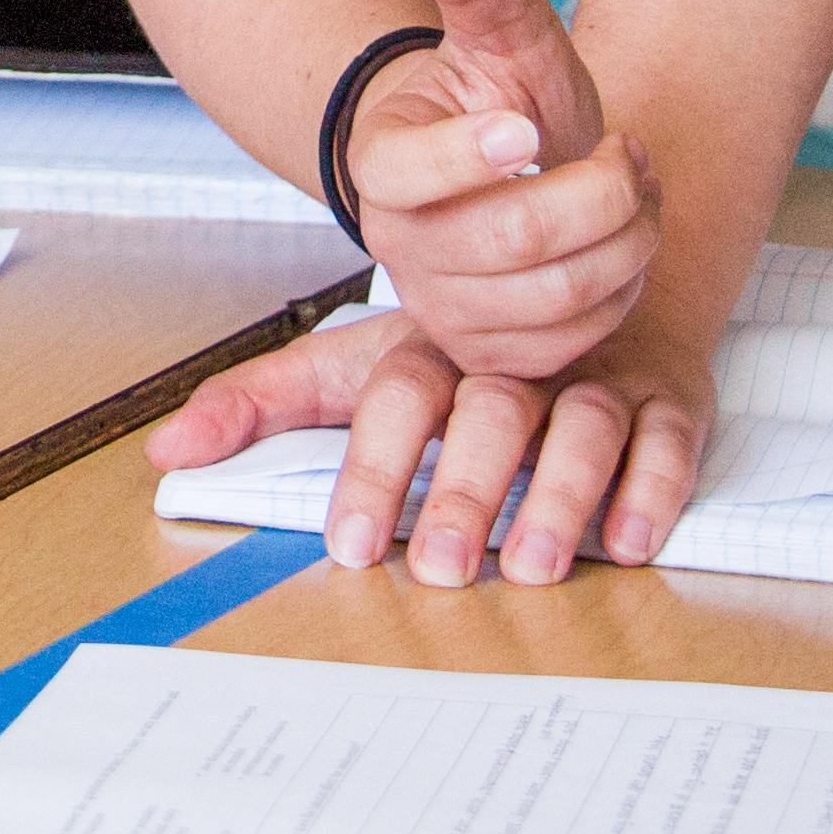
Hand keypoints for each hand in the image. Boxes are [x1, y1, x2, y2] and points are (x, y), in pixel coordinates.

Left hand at [135, 287, 709, 591]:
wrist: (581, 267)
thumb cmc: (459, 352)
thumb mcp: (354, 365)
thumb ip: (264, 403)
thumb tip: (165, 449)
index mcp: (437, 344)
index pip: (397, 395)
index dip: (373, 467)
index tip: (348, 543)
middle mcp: (517, 354)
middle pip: (489, 414)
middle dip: (464, 492)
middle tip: (441, 567)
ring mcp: (596, 371)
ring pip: (580, 424)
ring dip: (559, 495)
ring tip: (533, 564)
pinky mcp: (667, 394)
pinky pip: (665, 437)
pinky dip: (650, 486)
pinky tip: (630, 539)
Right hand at [347, 0, 658, 382]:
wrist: (519, 168)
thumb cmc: (506, 93)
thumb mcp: (501, 26)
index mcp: (381, 163)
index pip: (409, 174)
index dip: (477, 152)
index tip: (530, 123)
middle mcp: (399, 246)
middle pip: (520, 235)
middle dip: (603, 187)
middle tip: (625, 152)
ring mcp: (446, 309)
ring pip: (563, 290)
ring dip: (629, 234)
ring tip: (631, 190)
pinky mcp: (496, 356)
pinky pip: (579, 338)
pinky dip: (624, 286)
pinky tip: (621, 243)